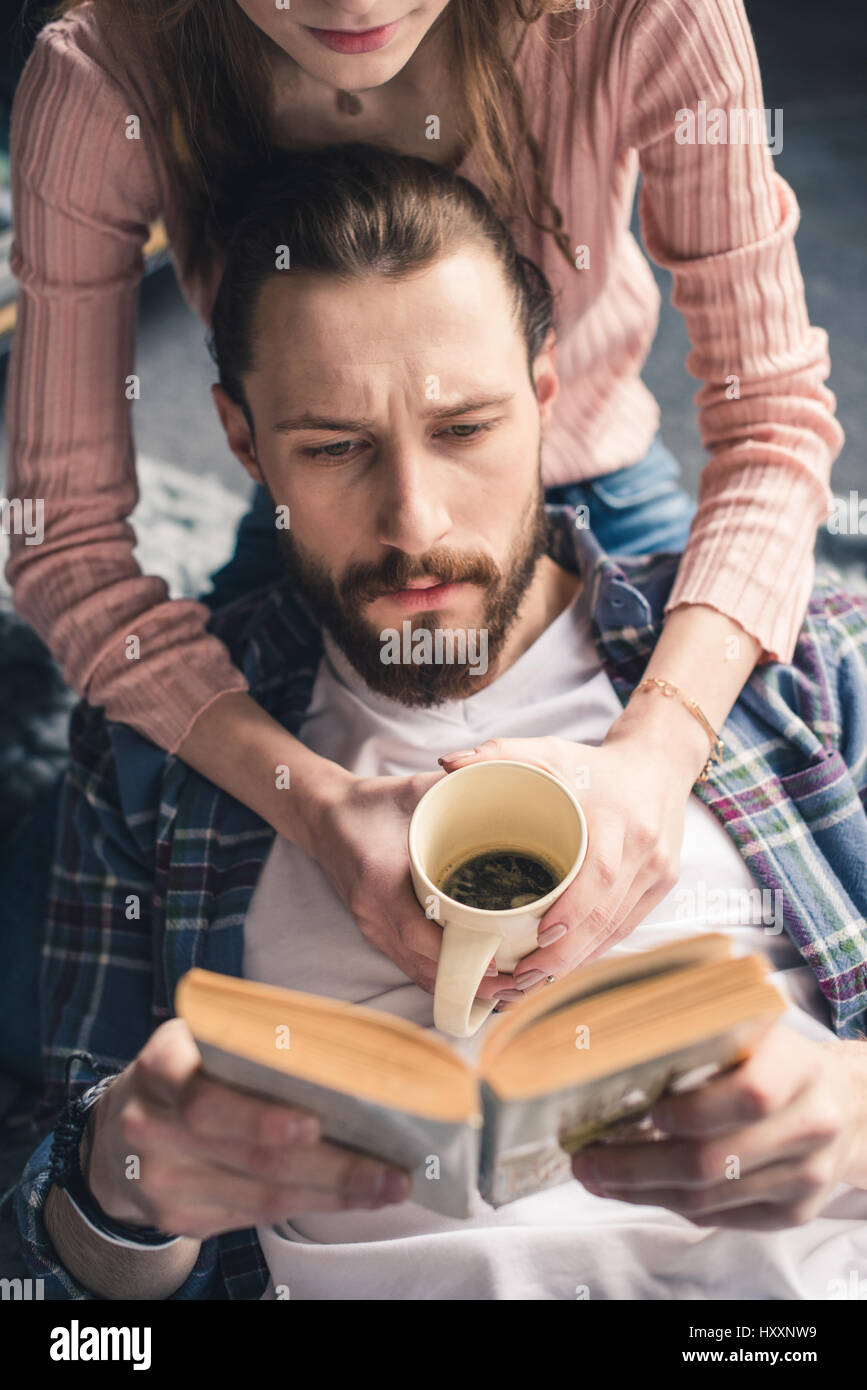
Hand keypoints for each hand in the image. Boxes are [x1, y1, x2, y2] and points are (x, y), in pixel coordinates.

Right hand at [85, 1019, 411, 1238]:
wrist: (117, 1133)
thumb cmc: (190, 1069)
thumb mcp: (205, 1037)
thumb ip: (259, 1039)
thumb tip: (354, 1045)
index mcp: (161, 1067)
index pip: (204, 1097)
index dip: (259, 1116)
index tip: (314, 1124)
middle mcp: (152, 1128)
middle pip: (249, 1157)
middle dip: (331, 1166)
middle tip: (391, 1169)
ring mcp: (161, 1181)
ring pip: (261, 1195)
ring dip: (333, 1193)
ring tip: (387, 1186)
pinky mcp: (179, 1218)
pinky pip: (254, 1216)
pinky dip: (309, 1205)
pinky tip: (349, 1197)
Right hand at [305, 767, 516, 998]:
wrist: (323, 815)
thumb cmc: (372, 803)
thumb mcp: (413, 790)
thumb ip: (456, 786)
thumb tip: (507, 776)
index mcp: (381, 879)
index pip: (419, 933)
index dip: (457, 955)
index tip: (496, 963)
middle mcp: (373, 911)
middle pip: (422, 963)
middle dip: (468, 981)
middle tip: (514, 987)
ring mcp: (370, 925)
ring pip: (415, 970)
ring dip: (454, 986)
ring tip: (500, 993)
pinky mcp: (372, 930)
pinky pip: (407, 963)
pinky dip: (437, 977)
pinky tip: (467, 984)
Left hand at [438, 728, 698, 1000]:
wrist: (658, 765)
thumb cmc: (594, 764)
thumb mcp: (549, 751)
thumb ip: (499, 754)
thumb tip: (448, 763)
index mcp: (618, 816)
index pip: (600, 873)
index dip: (574, 909)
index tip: (542, 936)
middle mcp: (643, 849)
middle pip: (607, 915)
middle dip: (566, 955)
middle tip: (522, 977)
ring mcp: (657, 872)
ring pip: (617, 930)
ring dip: (577, 962)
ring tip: (532, 982)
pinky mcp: (662, 887)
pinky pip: (626, 928)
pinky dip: (593, 950)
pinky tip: (563, 967)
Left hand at [571, 1026, 860, 1230]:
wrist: (840, 1103)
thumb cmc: (771, 1057)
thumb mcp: (749, 1028)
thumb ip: (695, 1031)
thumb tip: (605, 1042)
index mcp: (799, 1067)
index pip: (750, 1095)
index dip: (690, 1109)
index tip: (638, 1109)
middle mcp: (811, 1126)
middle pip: (712, 1159)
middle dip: (636, 1164)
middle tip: (585, 1157)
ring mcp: (806, 1177)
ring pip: (707, 1199)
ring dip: (640, 1190)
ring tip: (595, 1174)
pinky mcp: (793, 1213)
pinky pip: (717, 1218)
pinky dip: (666, 1204)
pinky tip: (632, 1188)